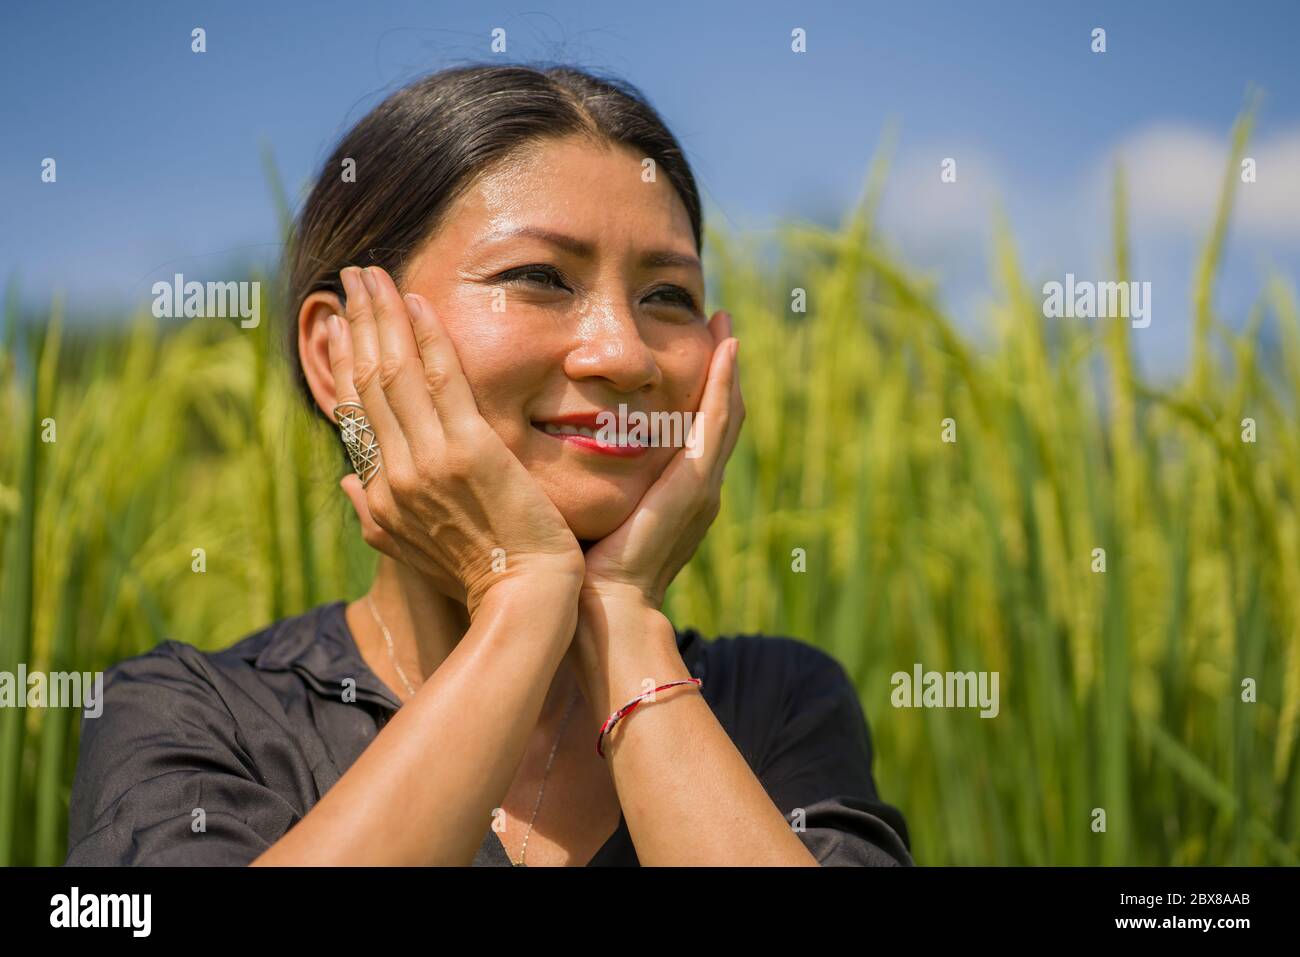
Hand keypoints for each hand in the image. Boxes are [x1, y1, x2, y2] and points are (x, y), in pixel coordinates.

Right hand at [327, 265, 584, 616]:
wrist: (524, 600)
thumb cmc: (481, 578)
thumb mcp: (413, 551)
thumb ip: (377, 515)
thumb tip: (348, 484)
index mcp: (381, 496)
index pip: (356, 413)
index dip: (346, 361)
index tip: (341, 324)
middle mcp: (394, 474)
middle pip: (367, 382)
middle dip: (357, 323)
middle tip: (352, 278)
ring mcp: (428, 461)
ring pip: (395, 373)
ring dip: (382, 315)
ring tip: (371, 273)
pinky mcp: (469, 451)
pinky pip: (443, 380)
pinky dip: (427, 337)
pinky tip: (418, 301)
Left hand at [579, 309, 743, 611]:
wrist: (603, 609)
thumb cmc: (583, 573)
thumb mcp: (589, 519)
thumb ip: (585, 491)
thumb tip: (546, 462)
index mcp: (672, 497)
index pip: (690, 431)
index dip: (696, 391)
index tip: (692, 352)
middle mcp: (697, 488)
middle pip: (716, 416)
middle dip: (720, 371)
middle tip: (720, 324)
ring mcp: (701, 485)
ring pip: (725, 413)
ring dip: (728, 368)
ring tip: (726, 325)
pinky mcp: (696, 484)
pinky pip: (716, 421)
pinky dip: (724, 384)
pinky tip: (726, 348)